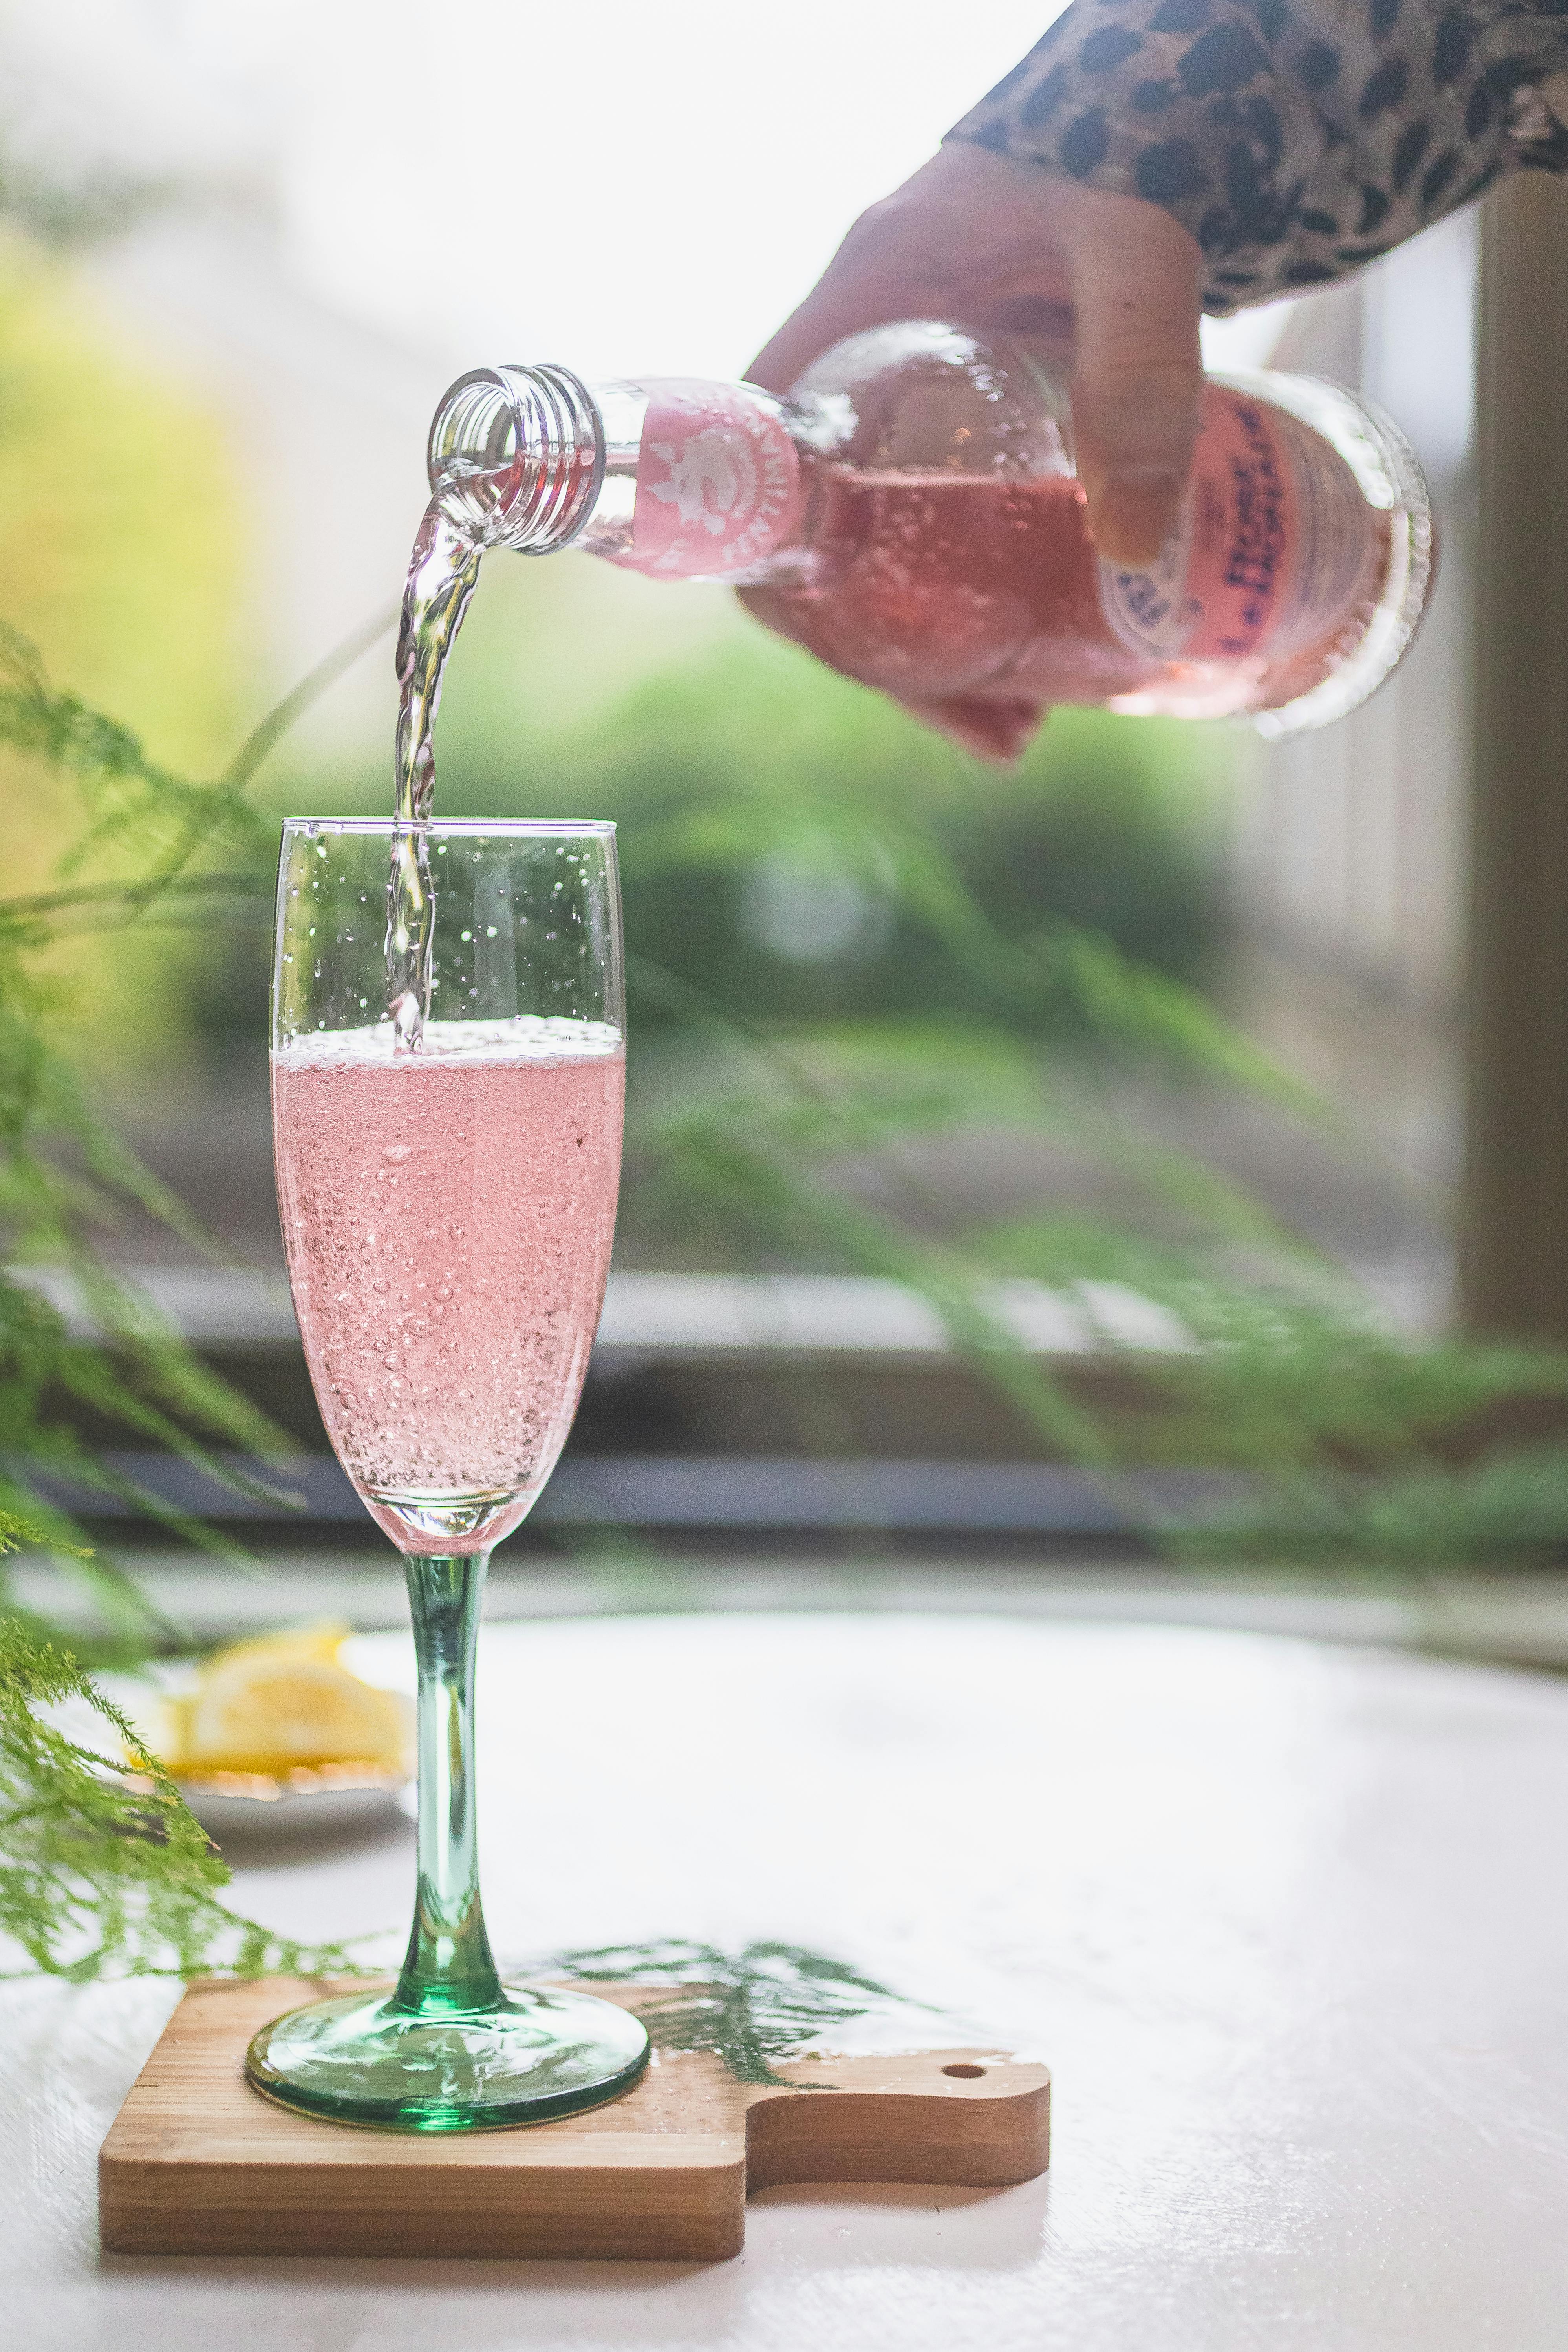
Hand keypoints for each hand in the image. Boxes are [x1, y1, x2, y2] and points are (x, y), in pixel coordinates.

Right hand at [742, 141, 1203, 759]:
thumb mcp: (1137, 256)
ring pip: (880, 564)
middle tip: (976, 719)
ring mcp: (906, 417)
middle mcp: (862, 375)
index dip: (771, 555)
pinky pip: (934, 548)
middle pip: (819, 543)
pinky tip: (1028, 686)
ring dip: (932, 661)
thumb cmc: (1120, 175)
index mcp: (858, 311)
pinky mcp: (956, 445)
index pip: (756, 452)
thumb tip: (1133, 546)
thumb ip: (1139, 373)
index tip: (836, 637)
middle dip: (879, 650)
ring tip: (1012, 735)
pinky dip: (972, 624)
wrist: (1142, 136)